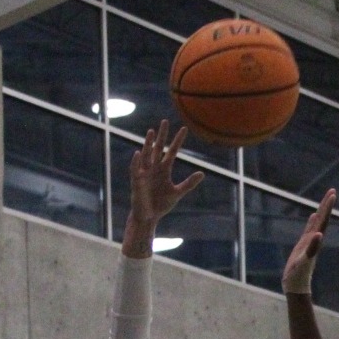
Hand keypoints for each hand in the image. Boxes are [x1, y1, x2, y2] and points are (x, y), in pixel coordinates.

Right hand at [123, 123, 201, 255]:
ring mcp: (145, 173)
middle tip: (165, 121)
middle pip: (158, 148)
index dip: (177, 141)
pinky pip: (135, 169)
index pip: (171, 151)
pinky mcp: (136, 181)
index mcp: (164, 169)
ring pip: (146, 155)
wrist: (148, 216)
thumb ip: (189, 183)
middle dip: (162, 135)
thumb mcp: (177, 193)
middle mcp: (154, 168)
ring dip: (148, 143)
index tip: (184, 129)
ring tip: (151, 132)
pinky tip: (138, 153)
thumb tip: (202, 173)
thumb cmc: (161, 204)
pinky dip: (136, 162)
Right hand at [281, 190, 337, 294]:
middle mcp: (314, 239)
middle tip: (332, 191)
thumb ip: (312, 249)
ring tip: (326, 200)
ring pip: (317, 223)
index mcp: (316, 240)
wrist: (296, 286)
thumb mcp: (304, 262)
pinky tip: (314, 216)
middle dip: (327, 205)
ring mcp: (309, 242)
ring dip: (322, 211)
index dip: (327, 207)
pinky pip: (309, 230)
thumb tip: (320, 235)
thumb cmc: (298, 275)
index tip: (333, 194)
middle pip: (322, 219)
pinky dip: (312, 221)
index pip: (323, 220)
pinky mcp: (304, 246)